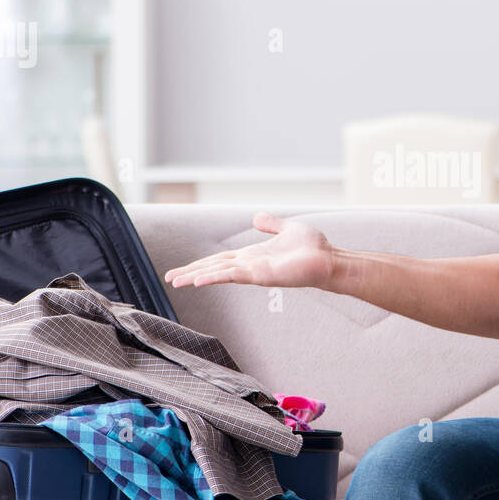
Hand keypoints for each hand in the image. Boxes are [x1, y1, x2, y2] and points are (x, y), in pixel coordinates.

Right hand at [164, 212, 335, 289]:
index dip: (200, 264)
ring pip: (219, 273)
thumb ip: (270, 224)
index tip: (182, 269)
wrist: (329, 259)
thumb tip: (256, 218)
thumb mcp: (287, 229)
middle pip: (214, 268)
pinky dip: (217, 277)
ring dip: (197, 277)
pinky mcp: (263, 276)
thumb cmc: (312, 248)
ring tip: (177, 282)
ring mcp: (255, 272)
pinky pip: (235, 275)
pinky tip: (200, 280)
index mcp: (252, 256)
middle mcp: (250, 265)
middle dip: (191, 274)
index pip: (220, 260)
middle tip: (169, 279)